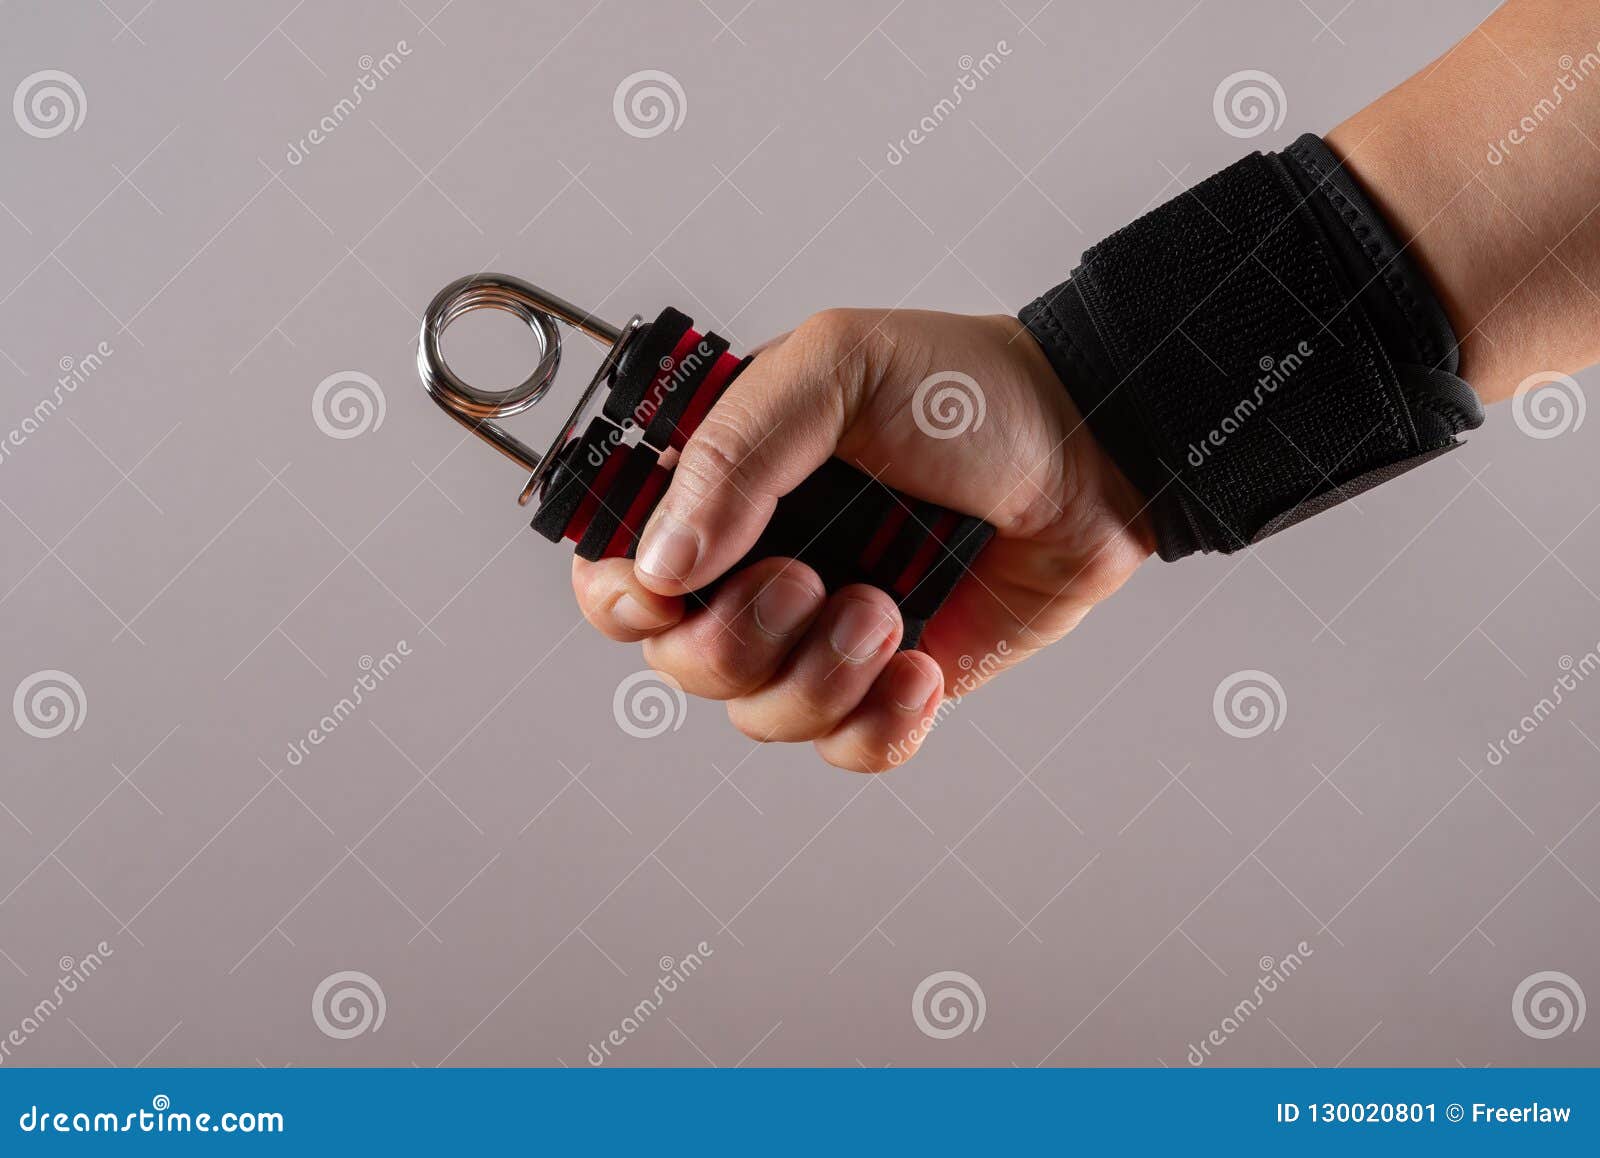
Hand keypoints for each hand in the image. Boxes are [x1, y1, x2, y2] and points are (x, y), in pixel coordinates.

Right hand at [572, 308, 1153, 770]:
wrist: (1093, 448)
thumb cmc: (965, 391)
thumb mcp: (838, 369)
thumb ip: (736, 452)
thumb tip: (658, 565)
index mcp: (722, 490)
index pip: (618, 572)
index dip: (624, 601)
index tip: (672, 592)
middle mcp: (758, 566)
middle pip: (679, 661)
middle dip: (738, 640)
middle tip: (810, 582)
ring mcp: (823, 631)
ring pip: (759, 714)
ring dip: (821, 676)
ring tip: (888, 612)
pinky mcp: (889, 680)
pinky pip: (844, 750)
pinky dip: (877, 725)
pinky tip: (921, 669)